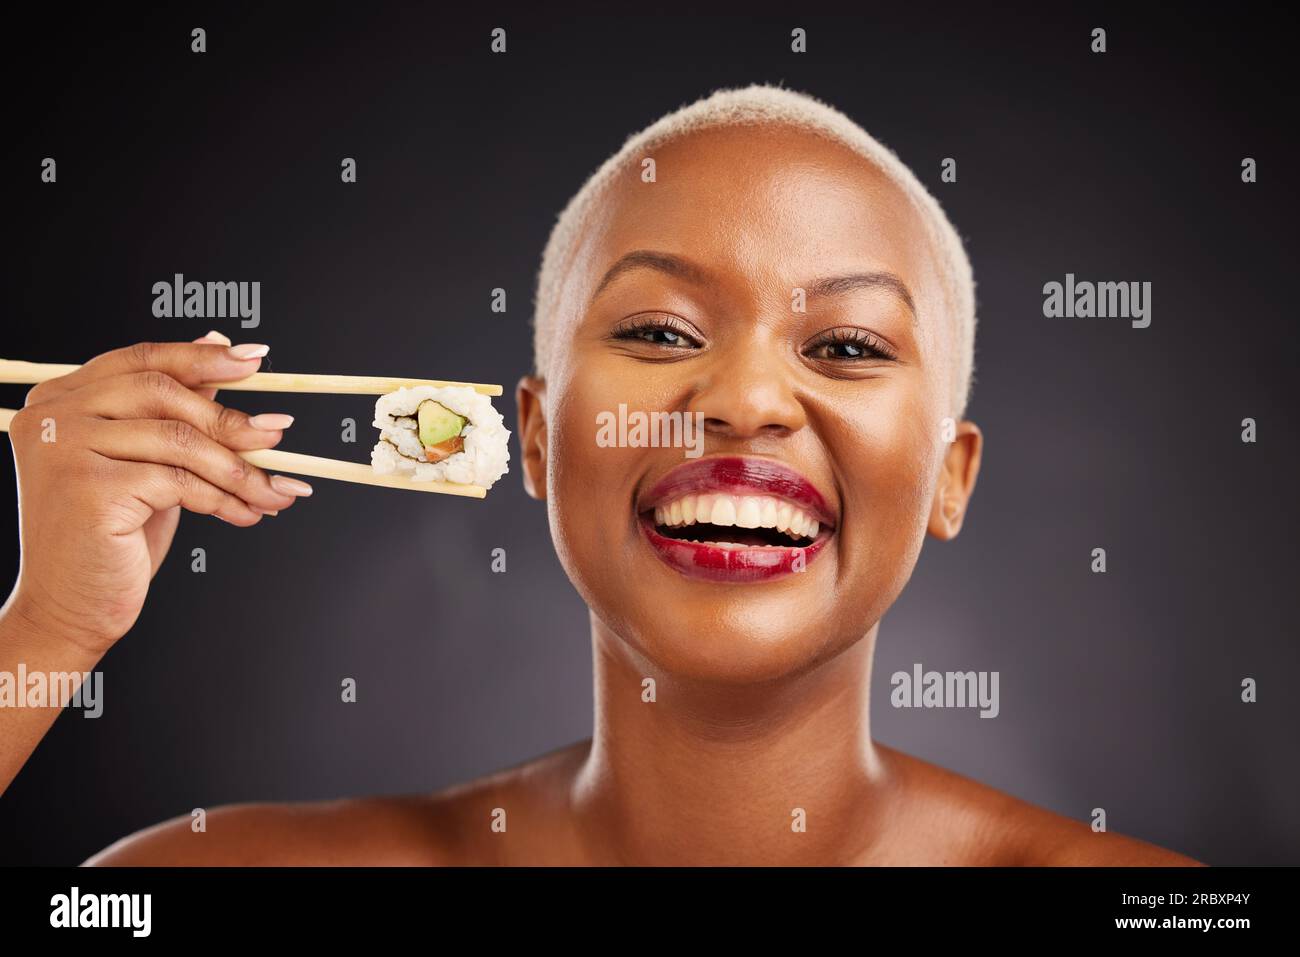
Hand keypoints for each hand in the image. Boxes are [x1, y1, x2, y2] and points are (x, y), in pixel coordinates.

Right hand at [4, 334, 311, 654]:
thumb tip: (223, 346)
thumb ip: (175, 409)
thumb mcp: (148, 463)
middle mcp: (53, 416)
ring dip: (239, 470)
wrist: (72, 607)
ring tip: (274, 490)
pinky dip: (223, 499)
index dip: (202, 357)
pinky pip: (179, 483)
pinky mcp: (90, 489)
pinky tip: (246, 514)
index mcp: (62, 399)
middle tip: (277, 435)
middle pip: (163, 393)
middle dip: (230, 419)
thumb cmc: (111, 537)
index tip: (256, 360)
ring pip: (180, 442)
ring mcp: (66, 450)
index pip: (142, 360)